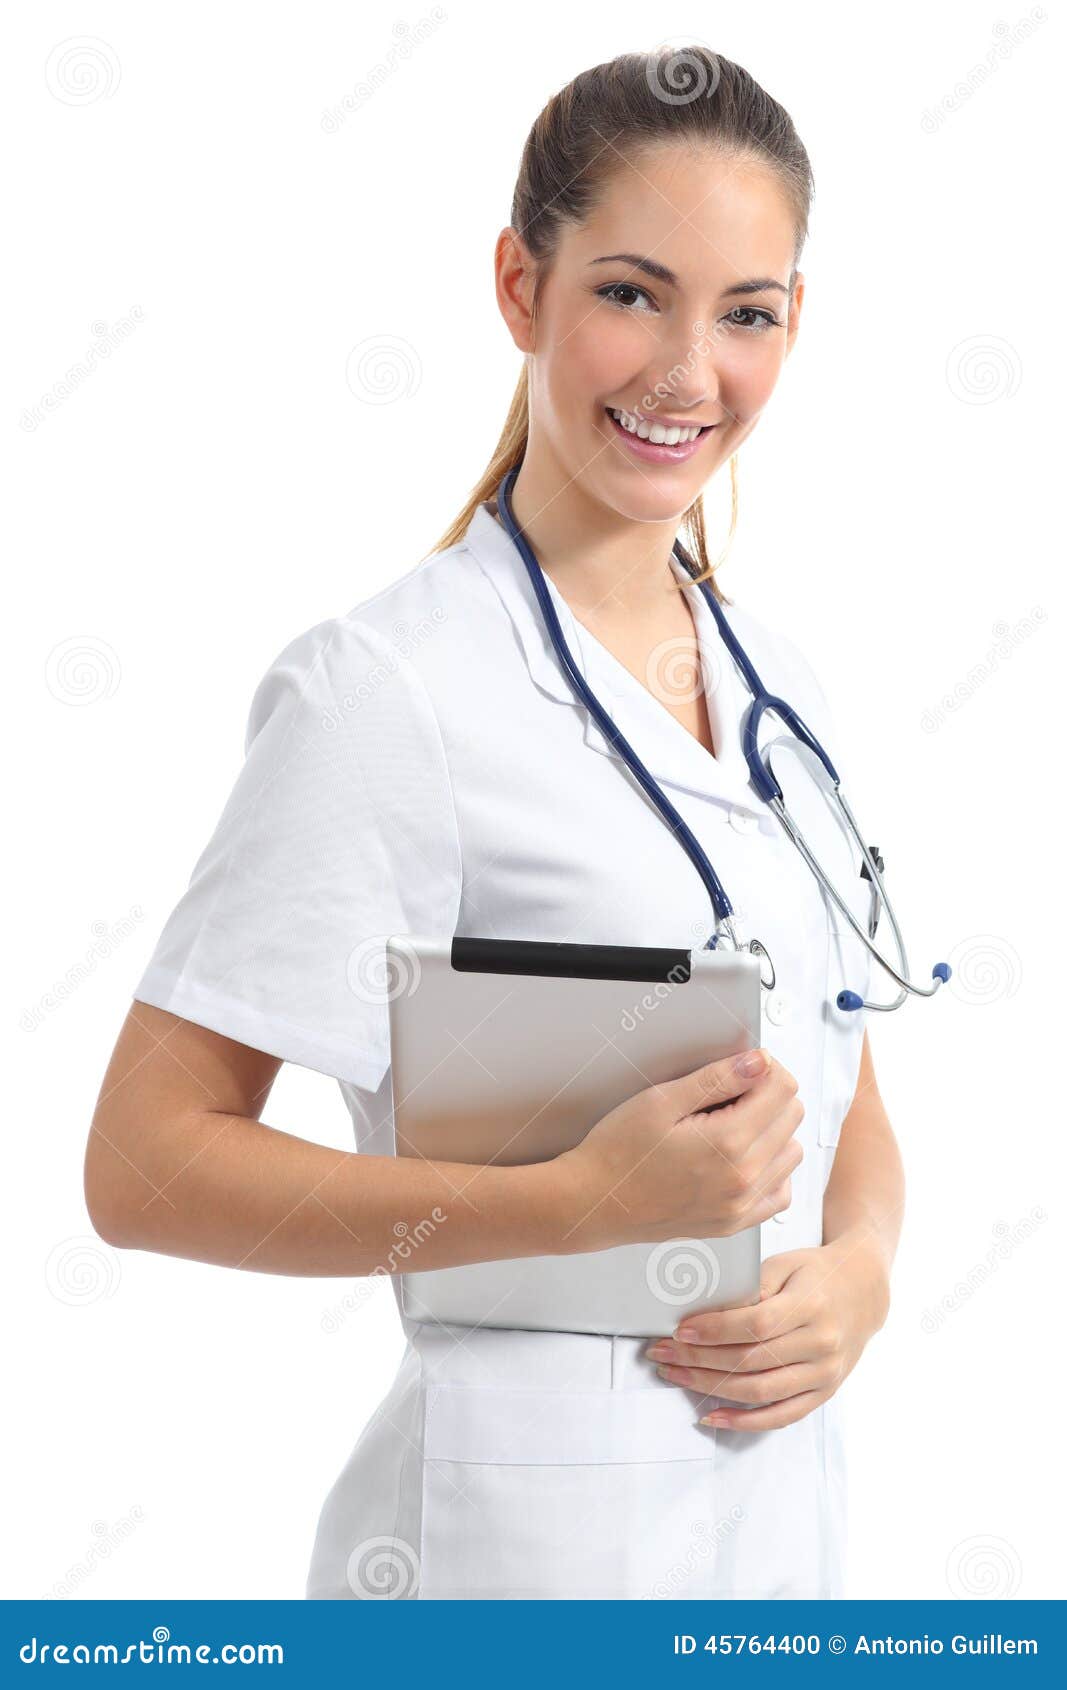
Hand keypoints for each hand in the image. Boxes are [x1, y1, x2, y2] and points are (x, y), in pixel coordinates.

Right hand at [556, 1048, 803, 1250]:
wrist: (595, 1202)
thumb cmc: (618, 1152)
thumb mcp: (660, 1101)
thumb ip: (717, 1079)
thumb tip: (759, 1062)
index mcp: (728, 1143)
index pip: (783, 1090)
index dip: (765, 1068)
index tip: (741, 1067)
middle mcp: (743, 1178)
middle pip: (792, 1116)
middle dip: (769, 1095)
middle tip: (730, 1093)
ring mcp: (741, 1205)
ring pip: (792, 1152)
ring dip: (773, 1130)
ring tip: (731, 1124)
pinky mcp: (734, 1222)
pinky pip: (781, 1192)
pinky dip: (772, 1169)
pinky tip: (743, 1157)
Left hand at [643, 1235, 890, 1429]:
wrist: (863, 1293)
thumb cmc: (818, 1274)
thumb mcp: (785, 1265)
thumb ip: (750, 1287)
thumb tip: (706, 1312)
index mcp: (811, 1306)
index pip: (755, 1325)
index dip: (714, 1331)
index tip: (681, 1330)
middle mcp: (821, 1344)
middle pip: (751, 1360)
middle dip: (699, 1359)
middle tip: (663, 1353)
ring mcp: (824, 1373)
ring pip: (759, 1391)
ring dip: (711, 1388)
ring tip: (677, 1376)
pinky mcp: (823, 1393)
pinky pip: (781, 1416)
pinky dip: (744, 1422)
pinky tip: (713, 1416)